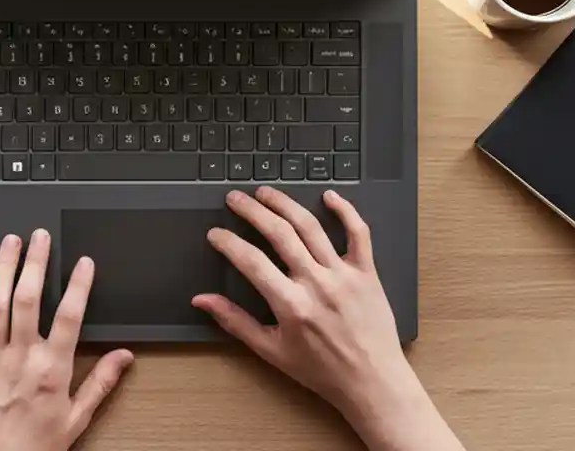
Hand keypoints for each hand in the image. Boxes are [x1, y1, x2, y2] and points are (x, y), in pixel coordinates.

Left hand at [0, 230, 133, 450]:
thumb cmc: (33, 448)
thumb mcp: (77, 419)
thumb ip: (101, 384)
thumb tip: (124, 358)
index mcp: (52, 369)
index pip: (70, 316)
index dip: (79, 285)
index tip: (85, 263)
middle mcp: (21, 356)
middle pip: (29, 299)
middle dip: (35, 263)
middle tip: (41, 235)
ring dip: (3, 268)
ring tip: (10, 242)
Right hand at [193, 188, 463, 450]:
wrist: (371, 381)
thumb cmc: (322, 371)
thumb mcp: (271, 351)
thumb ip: (235, 322)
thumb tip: (202, 301)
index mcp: (291, 305)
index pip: (251, 261)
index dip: (228, 242)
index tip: (215, 233)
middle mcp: (317, 284)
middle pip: (280, 233)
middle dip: (252, 211)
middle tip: (235, 199)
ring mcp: (344, 275)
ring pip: (311, 226)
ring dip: (285, 203)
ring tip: (266, 193)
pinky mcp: (367, 272)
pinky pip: (359, 233)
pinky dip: (345, 210)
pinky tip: (329, 196)